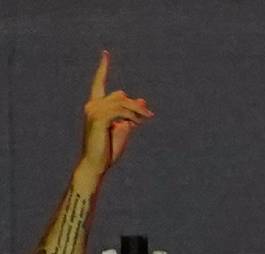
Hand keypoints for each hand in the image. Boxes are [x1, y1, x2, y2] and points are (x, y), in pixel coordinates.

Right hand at [79, 51, 151, 176]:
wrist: (96, 164)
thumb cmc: (108, 149)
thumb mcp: (123, 128)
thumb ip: (131, 114)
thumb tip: (142, 100)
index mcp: (96, 106)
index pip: (98, 83)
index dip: (103, 68)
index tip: (105, 53)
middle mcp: (92, 105)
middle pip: (120, 94)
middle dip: (136, 105)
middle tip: (148, 116)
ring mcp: (93, 111)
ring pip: (122, 102)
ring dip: (137, 111)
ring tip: (145, 120)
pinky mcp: (99, 118)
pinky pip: (121, 110)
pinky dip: (132, 116)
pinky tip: (136, 123)